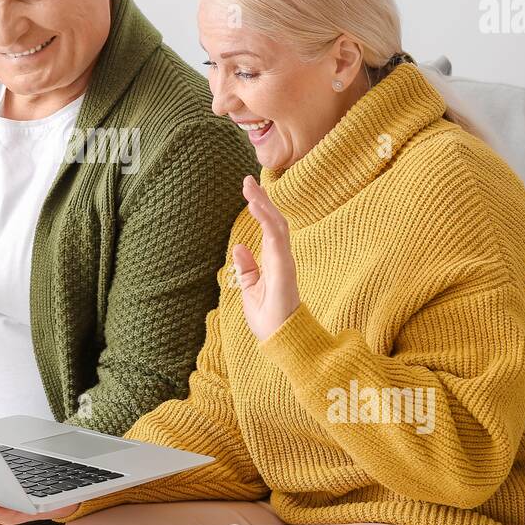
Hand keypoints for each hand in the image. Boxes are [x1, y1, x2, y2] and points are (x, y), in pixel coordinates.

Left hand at [231, 174, 300, 341]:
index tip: (248, 189)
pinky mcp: (285, 272)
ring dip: (265, 207)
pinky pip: (278, 243)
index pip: (268, 228)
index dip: (260, 207)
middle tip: (248, 181)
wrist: (280, 342)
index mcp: (273, 261)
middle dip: (262, 200)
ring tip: (251, 190)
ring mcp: (284, 264)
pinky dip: (269, 224)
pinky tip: (259, 210)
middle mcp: (281, 259)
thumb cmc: (269, 319)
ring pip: (278, 227)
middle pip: (274, 222)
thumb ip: (247, 269)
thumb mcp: (250, 290)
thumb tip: (239, 247)